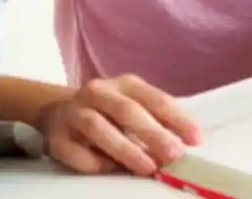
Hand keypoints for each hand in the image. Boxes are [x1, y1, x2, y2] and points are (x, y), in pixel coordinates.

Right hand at [36, 73, 201, 175]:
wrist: (58, 111)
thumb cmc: (108, 113)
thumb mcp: (134, 107)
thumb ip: (156, 122)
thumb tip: (183, 144)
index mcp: (124, 84)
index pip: (154, 98)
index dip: (177, 118)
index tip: (195, 138)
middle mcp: (98, 92)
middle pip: (126, 110)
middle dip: (153, 133)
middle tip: (173, 154)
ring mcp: (74, 112)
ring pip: (98, 127)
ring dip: (125, 149)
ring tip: (147, 167)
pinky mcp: (56, 136)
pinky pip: (75, 151)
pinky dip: (94, 161)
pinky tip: (109, 168)